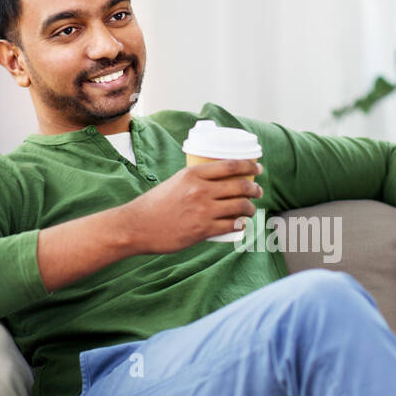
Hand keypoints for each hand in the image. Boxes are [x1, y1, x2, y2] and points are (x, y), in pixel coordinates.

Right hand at [122, 158, 262, 252]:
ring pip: (240, 206)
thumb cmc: (154, 205)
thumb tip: (216, 184)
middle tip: (257, 190)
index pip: (230, 166)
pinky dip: (240, 224)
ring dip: (250, 208)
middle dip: (254, 188)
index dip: (249, 166)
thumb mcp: (175, 182)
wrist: (137, 226)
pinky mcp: (203, 230)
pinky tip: (241, 224)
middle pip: (240, 186)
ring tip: (251, 209)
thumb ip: (195, 181)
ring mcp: (203, 210)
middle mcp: (200, 190)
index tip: (257, 168)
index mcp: (193, 174)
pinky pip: (231, 225)